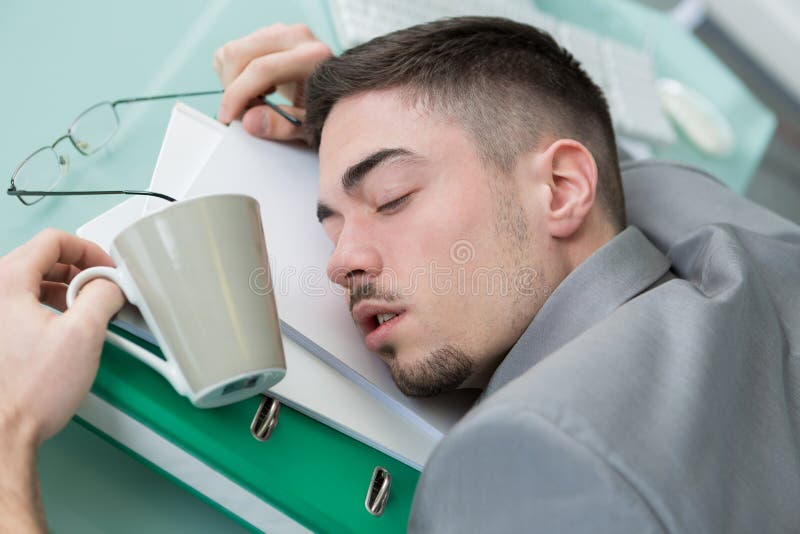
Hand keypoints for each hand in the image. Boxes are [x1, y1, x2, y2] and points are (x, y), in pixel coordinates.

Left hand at [0, 229, 124, 444]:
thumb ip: (103, 295)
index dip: (89, 250)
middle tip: (102, 292)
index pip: (53, 240)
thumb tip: (112, 285)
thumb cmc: (29, 392)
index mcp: (6, 282)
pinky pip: (23, 303)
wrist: (2, 434)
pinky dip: (49, 307)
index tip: (107, 270)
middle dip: (79, 272)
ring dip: (65, 290)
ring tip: (86, 314)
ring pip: (32, 281)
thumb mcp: (84, 335)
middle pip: (42, 258)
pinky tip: (66, 329)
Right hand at [214, 23, 331, 141]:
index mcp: (312, 56)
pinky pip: (232, 50)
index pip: (262, 69)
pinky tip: (258, 86)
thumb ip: (283, 126)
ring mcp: (282, 32)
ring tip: (258, 99)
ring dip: (232, 80)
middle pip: (238, 53)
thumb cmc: (325, 110)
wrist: (336, 93)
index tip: (228, 117)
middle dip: (231, 87)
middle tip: (244, 111)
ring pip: (232, 50)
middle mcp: (296, 37)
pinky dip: (234, 73)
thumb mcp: (310, 126)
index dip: (238, 94)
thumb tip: (249, 121)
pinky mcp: (269, 34)